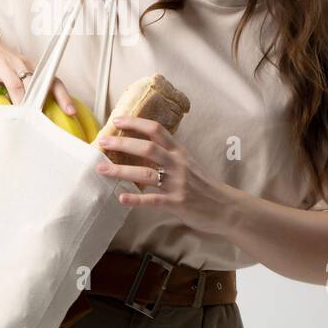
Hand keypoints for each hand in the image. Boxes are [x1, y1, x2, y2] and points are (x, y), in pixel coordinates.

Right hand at [0, 31, 79, 116]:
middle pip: (35, 84)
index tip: (71, 111)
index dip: (63, 96)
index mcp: (31, 67)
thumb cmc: (0, 61)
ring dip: (20, 102)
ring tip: (21, 121)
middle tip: (44, 122)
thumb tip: (41, 113)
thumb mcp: (17, 71)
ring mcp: (2, 65)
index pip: (52, 81)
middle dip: (41, 103)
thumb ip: (27, 88)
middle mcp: (20, 65)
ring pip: (15, 85)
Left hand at [94, 116, 233, 235]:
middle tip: (102, 141)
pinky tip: (121, 197)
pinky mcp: (177, 202)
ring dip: (121, 170)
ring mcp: (177, 183)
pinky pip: (153, 200)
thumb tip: (144, 147)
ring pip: (145, 173)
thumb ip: (169, 155)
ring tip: (102, 169)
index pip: (157, 130)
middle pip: (147, 148)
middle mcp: (178, 164)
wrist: (226, 207)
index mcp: (179, 152)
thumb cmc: (204, 186)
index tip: (117, 120)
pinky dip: (136, 199)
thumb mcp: (188, 164)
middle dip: (123, 143)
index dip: (136, 123)